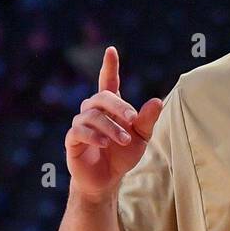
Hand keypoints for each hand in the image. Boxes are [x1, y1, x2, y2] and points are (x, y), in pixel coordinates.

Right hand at [64, 46, 163, 200]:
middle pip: (102, 97)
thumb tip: (157, 101)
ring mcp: (81, 125)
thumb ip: (147, 120)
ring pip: (92, 115)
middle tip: (132, 121)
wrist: (107, 180)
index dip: (109, 67)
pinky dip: (93, 136)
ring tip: (123, 140)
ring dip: (110, 127)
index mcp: (110, 108)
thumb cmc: (122, 156)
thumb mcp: (141, 138)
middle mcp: (93, 112)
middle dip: (119, 107)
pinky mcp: (72, 140)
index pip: (108, 82)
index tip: (111, 50)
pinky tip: (104, 144)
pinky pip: (79, 131)